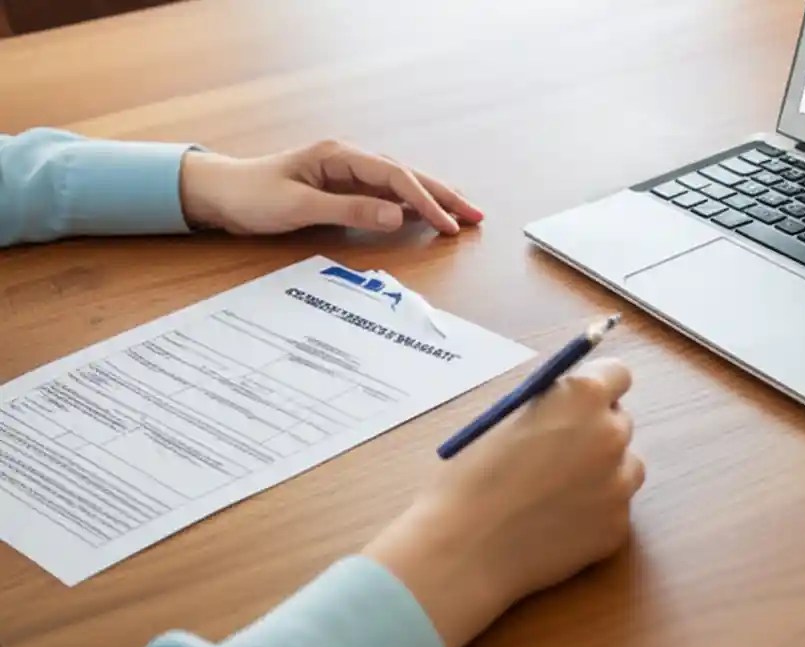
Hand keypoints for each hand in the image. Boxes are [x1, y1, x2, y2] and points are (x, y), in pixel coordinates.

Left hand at [178, 140, 482, 235]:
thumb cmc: (253, 196)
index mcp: (340, 156)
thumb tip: (397, 215)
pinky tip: (425, 217)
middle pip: (407, 175)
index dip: (425, 200)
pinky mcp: (343, 189)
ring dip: (432, 199)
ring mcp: (347, 174)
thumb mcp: (299, 206)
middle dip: (443, 195)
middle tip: (476, 216)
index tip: (447, 224)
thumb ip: (350, 211)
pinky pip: (385, 195)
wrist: (220, 194)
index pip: (396, 176)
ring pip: (400, 184)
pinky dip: (410, 206)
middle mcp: (349, 160)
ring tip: (463, 214)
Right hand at [363, 359, 643, 646]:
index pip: (618, 375)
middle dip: (596, 430)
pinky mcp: (618, 527)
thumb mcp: (506, 418)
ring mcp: (620, 484)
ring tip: (557, 491)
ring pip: (625, 467)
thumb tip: (571, 405)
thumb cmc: (470, 478)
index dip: (598, 387)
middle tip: (562, 451)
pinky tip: (556, 523)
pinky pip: (615, 508)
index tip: (582, 403)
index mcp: (582, 397)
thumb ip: (549, 405)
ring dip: (603, 472)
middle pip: (621, 422)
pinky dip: (594, 512)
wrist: (464, 550)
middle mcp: (611, 435)